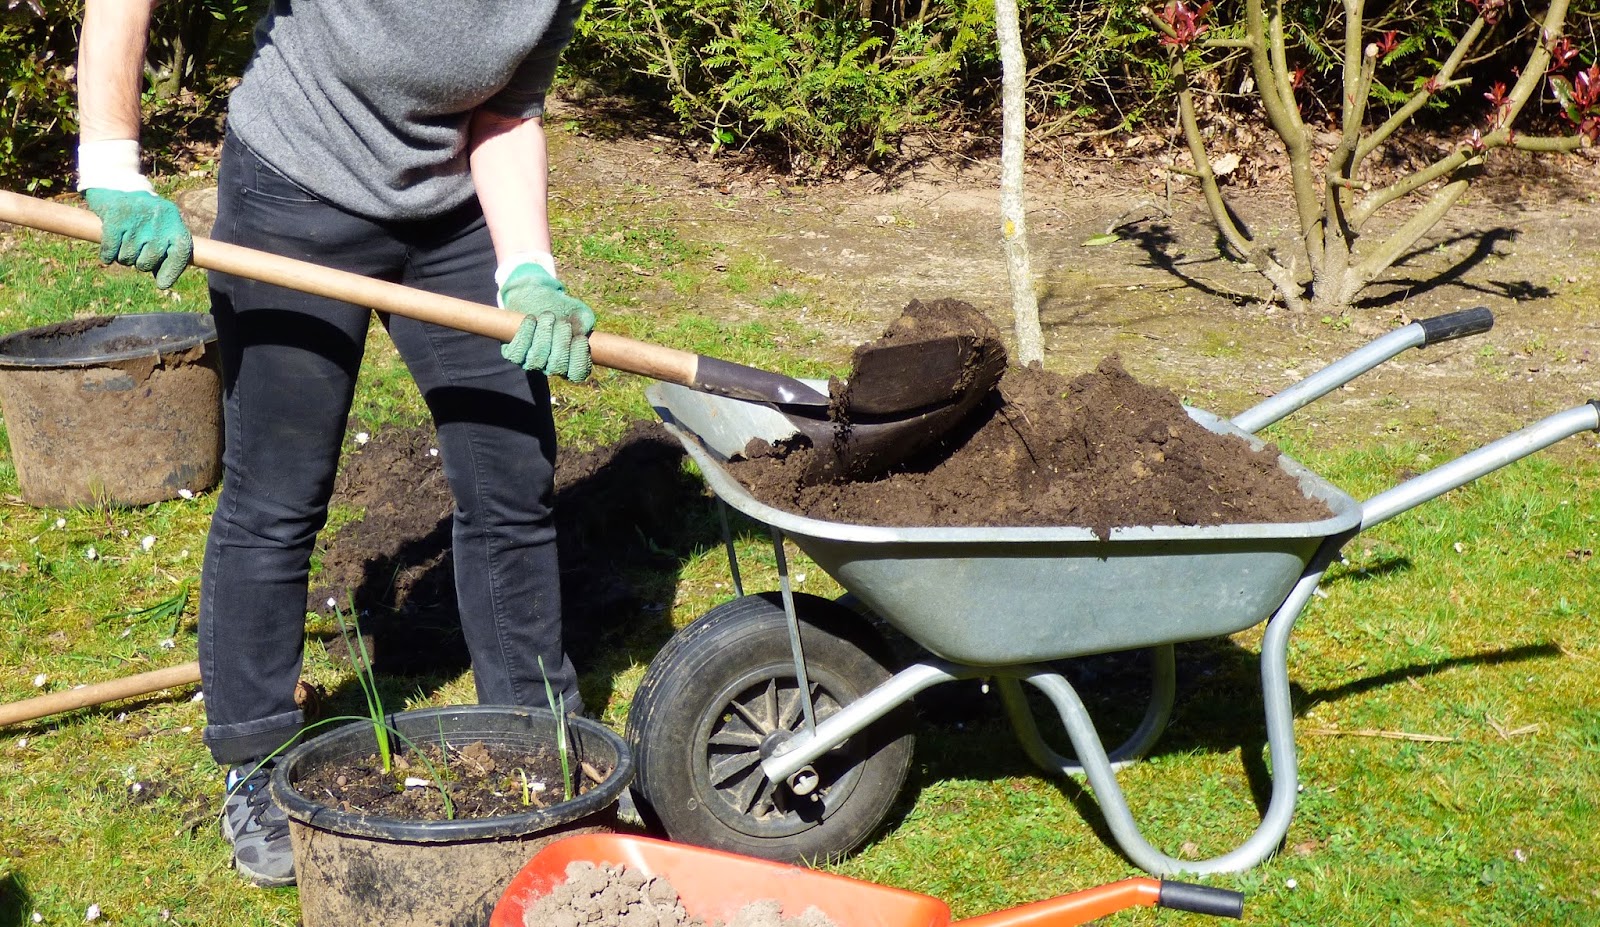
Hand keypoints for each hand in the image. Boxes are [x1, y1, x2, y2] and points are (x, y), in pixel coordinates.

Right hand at [83, 189, 192, 288]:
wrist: (116, 180)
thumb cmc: (141, 213)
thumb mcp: (159, 225)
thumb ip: (164, 249)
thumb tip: (162, 282)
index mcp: (174, 222)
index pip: (180, 253)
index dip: (172, 272)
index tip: (161, 284)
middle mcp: (159, 220)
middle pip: (148, 261)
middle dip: (139, 263)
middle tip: (134, 251)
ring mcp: (137, 218)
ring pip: (127, 257)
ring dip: (122, 256)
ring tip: (122, 242)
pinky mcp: (115, 217)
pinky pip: (110, 250)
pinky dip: (107, 255)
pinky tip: (108, 251)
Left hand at [498, 262, 595, 381]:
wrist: (535, 296)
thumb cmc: (562, 308)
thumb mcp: (579, 311)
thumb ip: (584, 322)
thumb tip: (578, 332)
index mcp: (570, 363)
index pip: (576, 374)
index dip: (579, 358)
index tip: (580, 337)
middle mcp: (550, 367)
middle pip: (557, 366)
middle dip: (562, 341)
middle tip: (563, 321)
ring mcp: (531, 362)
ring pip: (536, 360)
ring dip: (544, 335)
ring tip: (548, 316)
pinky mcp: (514, 354)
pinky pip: (517, 353)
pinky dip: (525, 334)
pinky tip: (532, 319)